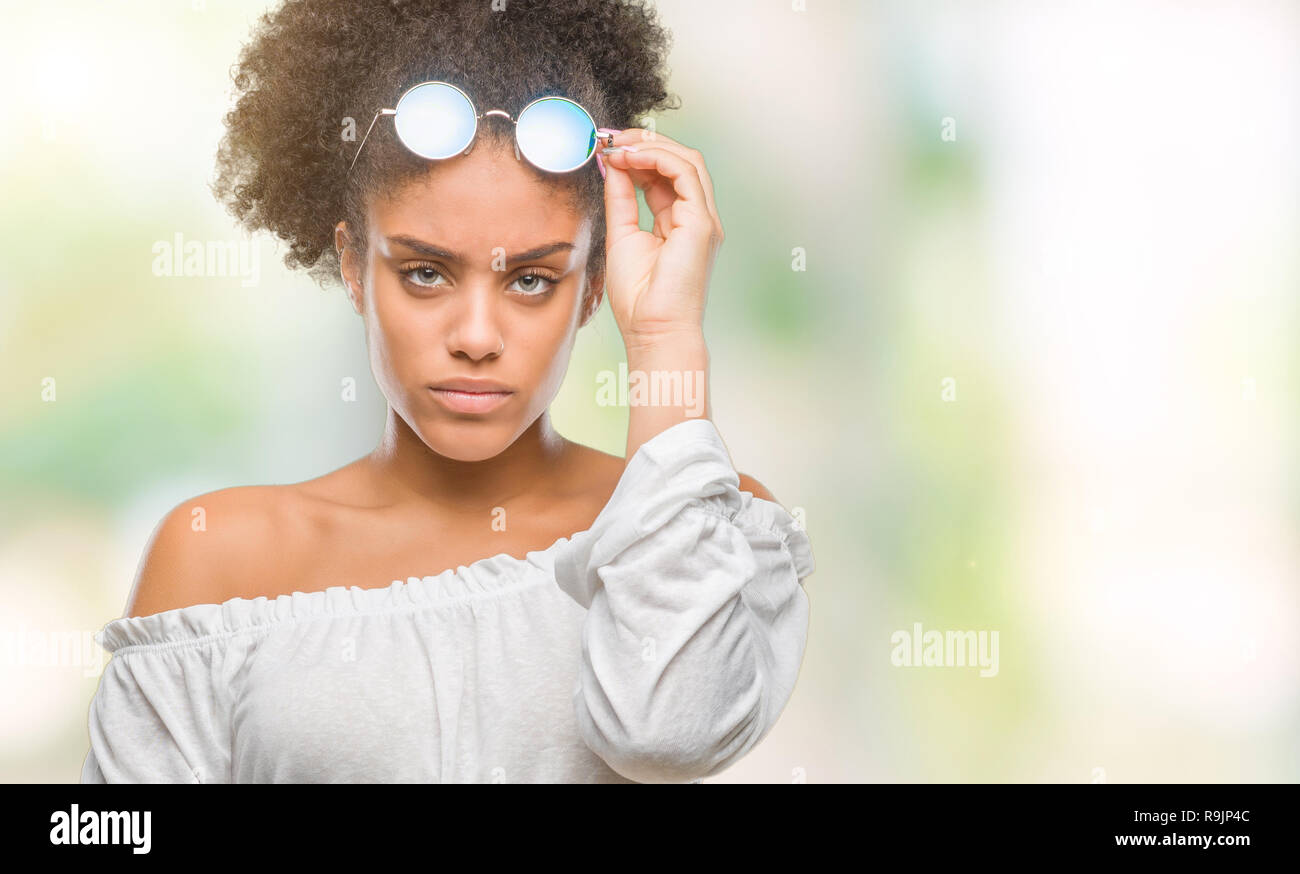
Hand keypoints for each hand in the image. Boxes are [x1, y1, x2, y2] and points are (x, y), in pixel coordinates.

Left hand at [599, 128, 724, 350]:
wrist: (653, 331)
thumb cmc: (640, 300)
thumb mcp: (622, 236)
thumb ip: (621, 200)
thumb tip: (613, 166)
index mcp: (680, 222)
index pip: (665, 174)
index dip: (638, 154)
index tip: (606, 147)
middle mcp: (696, 217)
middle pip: (679, 161)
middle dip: (644, 142)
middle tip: (609, 137)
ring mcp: (703, 219)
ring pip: (687, 160)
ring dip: (650, 145)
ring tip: (616, 145)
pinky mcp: (702, 223)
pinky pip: (685, 173)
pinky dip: (656, 158)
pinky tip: (629, 158)